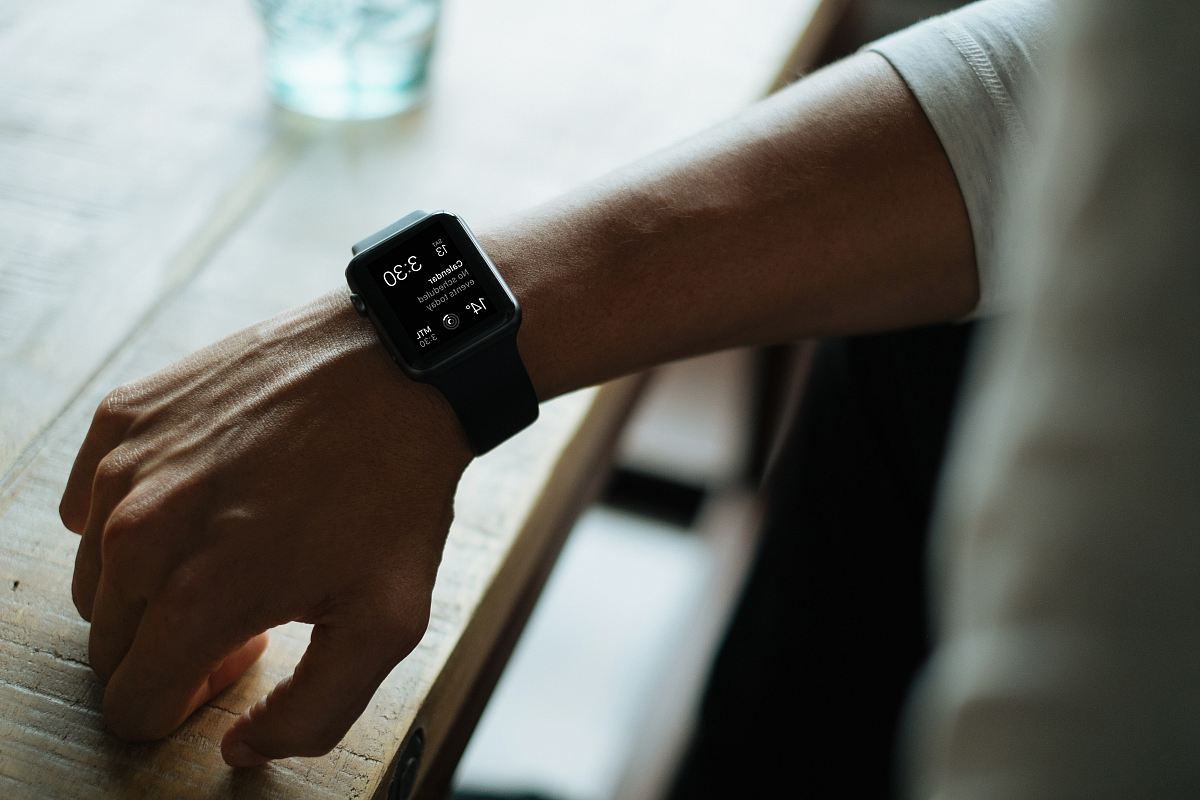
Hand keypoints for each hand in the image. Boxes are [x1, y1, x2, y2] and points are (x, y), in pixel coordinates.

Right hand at [58, 290, 471, 765]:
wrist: (400, 372)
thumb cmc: (397, 491)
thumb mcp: (387, 623)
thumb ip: (311, 714)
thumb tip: (236, 748)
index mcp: (199, 597)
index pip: (132, 703)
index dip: (188, 698)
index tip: (241, 655)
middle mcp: (141, 535)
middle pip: (109, 644)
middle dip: (169, 644)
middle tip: (248, 598)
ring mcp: (126, 468)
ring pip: (96, 576)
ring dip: (150, 581)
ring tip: (231, 545)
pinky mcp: (127, 415)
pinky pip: (90, 500)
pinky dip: (129, 515)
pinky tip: (200, 497)